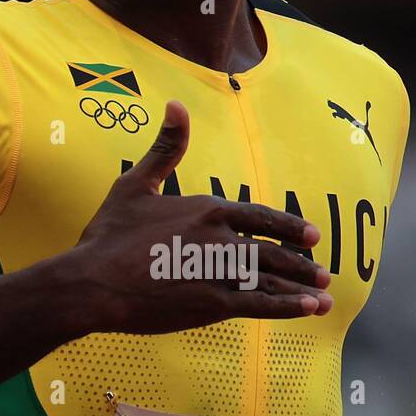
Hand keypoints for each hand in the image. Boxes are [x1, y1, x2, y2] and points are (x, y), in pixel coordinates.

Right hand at [71, 100, 332, 334]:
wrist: (93, 281)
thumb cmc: (110, 234)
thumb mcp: (135, 184)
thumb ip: (165, 148)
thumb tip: (177, 104)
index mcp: (206, 209)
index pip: (260, 217)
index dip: (288, 227)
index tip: (310, 235)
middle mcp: (220, 239)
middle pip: (274, 251)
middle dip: (302, 263)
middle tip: (323, 272)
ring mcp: (219, 273)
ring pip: (272, 279)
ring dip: (302, 289)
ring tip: (323, 299)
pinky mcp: (213, 304)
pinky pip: (261, 305)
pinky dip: (288, 307)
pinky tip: (307, 311)